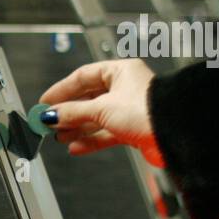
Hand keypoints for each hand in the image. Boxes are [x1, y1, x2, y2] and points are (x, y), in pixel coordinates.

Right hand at [38, 58, 163, 166]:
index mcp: (119, 72)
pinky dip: (90, 140)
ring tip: (59, 136)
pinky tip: (76, 146)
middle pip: (87, 99)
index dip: (61, 90)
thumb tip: (52, 114)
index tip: (45, 102)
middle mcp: (124, 88)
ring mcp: (128, 110)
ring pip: (95, 118)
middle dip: (67, 112)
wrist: (172, 134)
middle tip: (49, 121)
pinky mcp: (131, 129)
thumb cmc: (147, 111)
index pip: (82, 77)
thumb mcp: (101, 108)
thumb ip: (72, 112)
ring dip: (76, 128)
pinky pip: (105, 133)